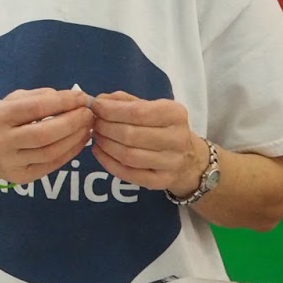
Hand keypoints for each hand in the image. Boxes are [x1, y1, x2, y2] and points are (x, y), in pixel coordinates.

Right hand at [0, 88, 94, 185]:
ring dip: (75, 138)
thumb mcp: (12, 101)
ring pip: (50, 152)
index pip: (35, 108)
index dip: (63, 102)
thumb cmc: (2, 121)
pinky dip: (71, 152)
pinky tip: (81, 141)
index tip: (82, 98)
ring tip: (88, 127)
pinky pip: (52, 165)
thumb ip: (38, 96)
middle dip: (72, 122)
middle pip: (44, 133)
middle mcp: (3, 140)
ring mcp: (12, 162)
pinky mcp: (22, 176)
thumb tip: (70, 98)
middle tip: (89, 114)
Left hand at [89, 91, 206, 193]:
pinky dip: (107, 162)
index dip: (111, 110)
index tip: (94, 107)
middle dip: (105, 127)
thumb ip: (123, 101)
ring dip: (105, 144)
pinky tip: (99, 151)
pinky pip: (128, 174)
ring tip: (96, 136)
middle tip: (93, 123)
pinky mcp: (162, 181)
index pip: (138, 112)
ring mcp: (171, 162)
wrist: (188, 158)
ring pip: (128, 155)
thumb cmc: (161, 127)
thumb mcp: (149, 107)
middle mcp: (177, 138)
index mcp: (175, 114)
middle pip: (130, 134)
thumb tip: (98, 101)